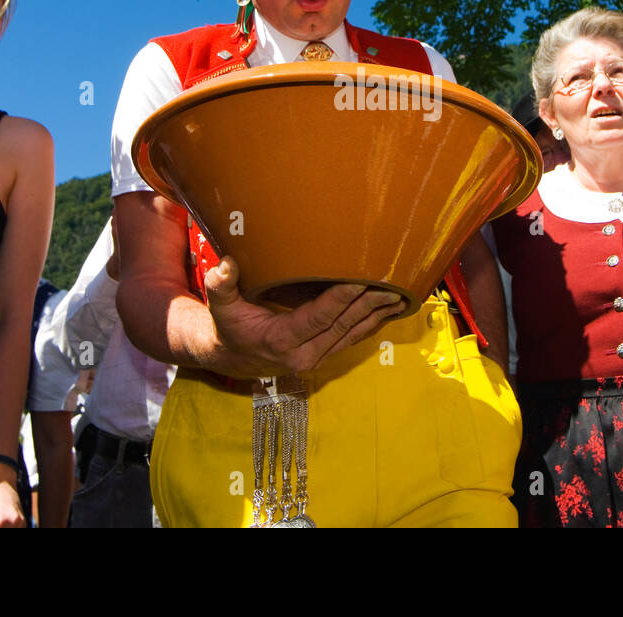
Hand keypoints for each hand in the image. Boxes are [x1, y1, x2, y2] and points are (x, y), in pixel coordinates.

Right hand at [204, 256, 405, 376]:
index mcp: (281, 340)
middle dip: (369, 303)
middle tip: (391, 281)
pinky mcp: (325, 354)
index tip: (361, 278)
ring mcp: (317, 357)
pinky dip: (373, 323)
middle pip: (344, 325)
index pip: (318, 317)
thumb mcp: (221, 307)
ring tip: (401, 294)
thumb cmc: (229, 326)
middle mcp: (304, 353)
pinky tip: (390, 309)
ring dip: (378, 314)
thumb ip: (221, 285)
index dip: (340, 297)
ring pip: (354, 334)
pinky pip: (353, 338)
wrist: (232, 358)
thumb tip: (224, 264)